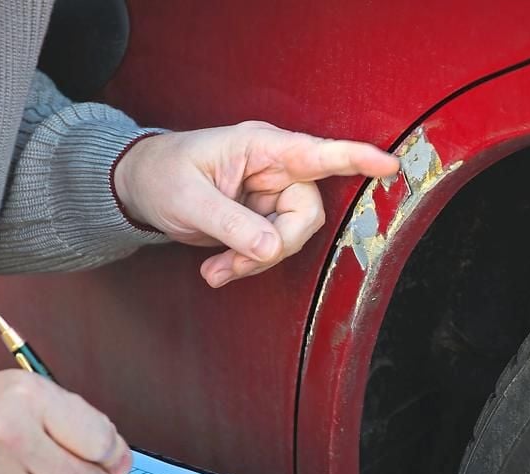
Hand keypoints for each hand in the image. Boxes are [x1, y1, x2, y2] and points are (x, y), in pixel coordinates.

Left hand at [114, 121, 399, 287]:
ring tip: (215, 270)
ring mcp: (270, 196)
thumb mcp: (190, 200)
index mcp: (260, 147)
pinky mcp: (262, 219)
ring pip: (290, 238)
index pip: (317, 152)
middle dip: (275, 246)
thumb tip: (271, 249)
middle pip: (306, 214)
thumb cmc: (162, 175)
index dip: (355, 159)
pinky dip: (247, 265)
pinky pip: (271, 249)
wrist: (140, 188)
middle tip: (235, 263)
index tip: (389, 164)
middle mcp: (274, 169)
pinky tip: (217, 270)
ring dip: (254, 262)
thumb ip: (231, 224)